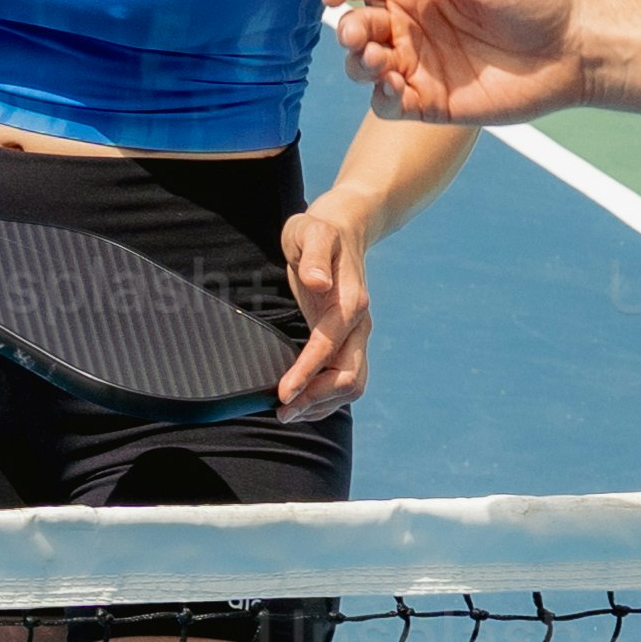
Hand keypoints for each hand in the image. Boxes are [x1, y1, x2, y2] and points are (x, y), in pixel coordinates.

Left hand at [272, 193, 377, 413]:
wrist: (344, 227)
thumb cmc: (320, 230)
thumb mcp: (310, 232)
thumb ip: (314, 256)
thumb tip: (317, 282)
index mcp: (350, 302)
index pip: (329, 348)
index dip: (306, 374)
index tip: (283, 393)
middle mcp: (358, 324)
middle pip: (348, 378)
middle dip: (315, 399)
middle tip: (281, 411)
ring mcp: (356, 335)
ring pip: (351, 385)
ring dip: (322, 404)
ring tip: (288, 413)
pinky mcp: (348, 340)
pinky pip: (345, 379)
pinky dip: (325, 397)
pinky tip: (301, 402)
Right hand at [325, 0, 587, 127]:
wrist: (569, 48)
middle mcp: (410, 27)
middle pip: (355, 27)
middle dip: (347, 31)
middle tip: (358, 34)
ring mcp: (418, 66)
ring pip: (364, 67)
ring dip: (359, 64)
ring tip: (377, 58)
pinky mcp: (431, 102)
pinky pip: (389, 104)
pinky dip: (381, 97)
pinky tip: (395, 86)